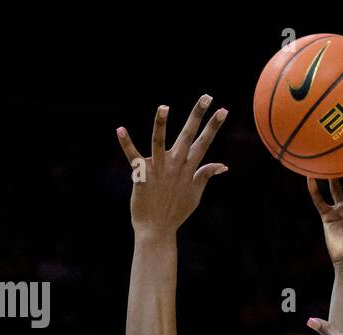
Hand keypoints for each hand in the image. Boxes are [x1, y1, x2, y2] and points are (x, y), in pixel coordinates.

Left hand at [116, 96, 228, 239]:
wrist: (157, 229)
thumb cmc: (176, 212)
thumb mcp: (195, 194)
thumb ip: (206, 176)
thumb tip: (222, 165)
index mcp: (189, 169)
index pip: (205, 142)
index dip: (214, 126)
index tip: (223, 110)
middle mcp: (176, 166)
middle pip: (188, 136)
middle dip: (198, 116)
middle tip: (207, 97)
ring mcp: (159, 170)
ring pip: (160, 142)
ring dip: (161, 124)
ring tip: (164, 106)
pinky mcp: (141, 175)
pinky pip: (133, 156)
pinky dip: (126, 144)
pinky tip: (120, 129)